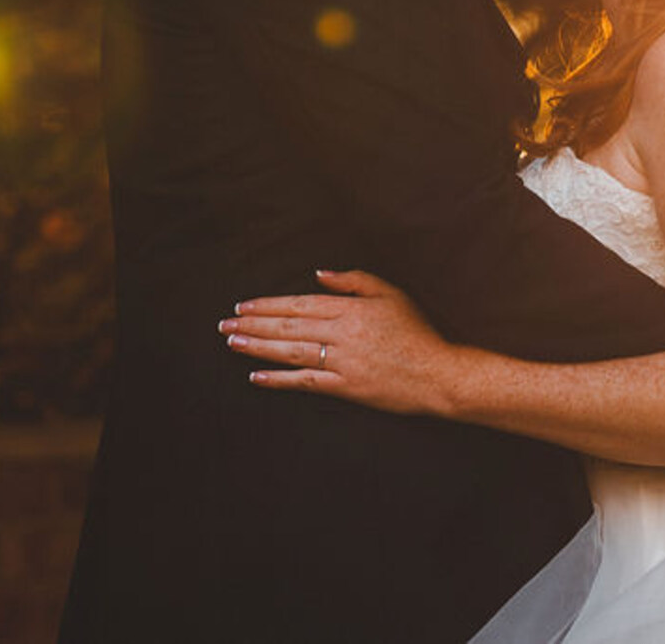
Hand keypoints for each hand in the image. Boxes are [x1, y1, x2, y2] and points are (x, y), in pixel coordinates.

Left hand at [218, 269, 455, 416]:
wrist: (439, 374)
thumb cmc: (418, 333)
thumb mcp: (392, 295)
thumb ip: (355, 281)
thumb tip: (319, 275)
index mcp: (351, 309)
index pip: (300, 304)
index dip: (268, 305)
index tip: (244, 306)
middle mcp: (342, 333)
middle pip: (289, 326)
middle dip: (253, 324)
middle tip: (225, 324)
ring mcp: (342, 362)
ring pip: (291, 351)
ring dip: (257, 347)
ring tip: (232, 342)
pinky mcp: (345, 388)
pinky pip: (305, 382)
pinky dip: (279, 380)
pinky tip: (256, 377)